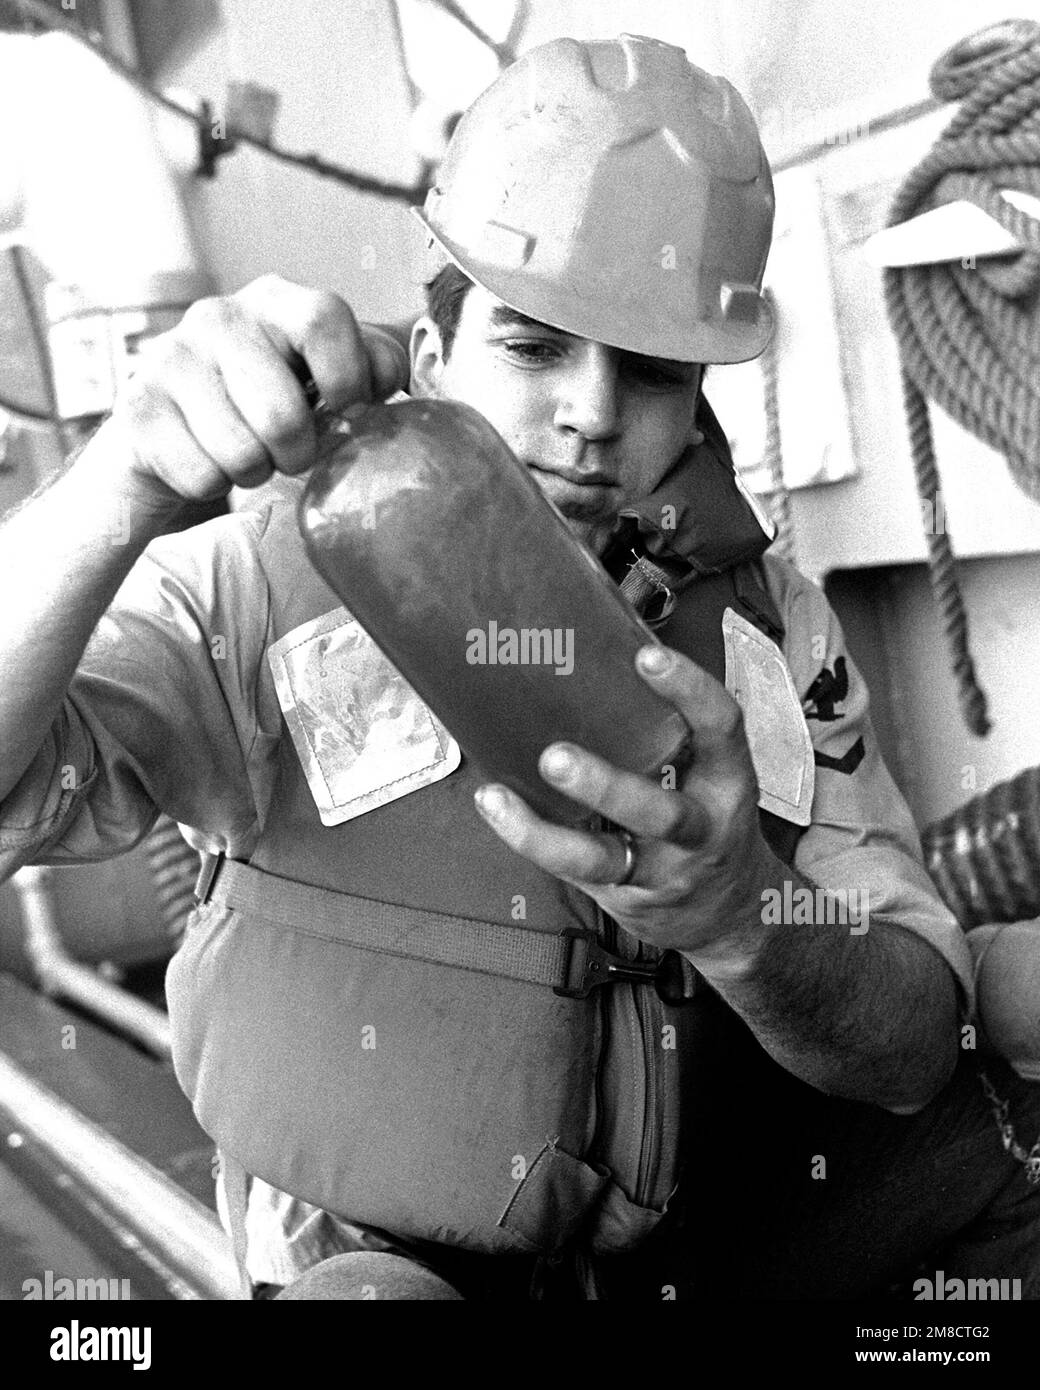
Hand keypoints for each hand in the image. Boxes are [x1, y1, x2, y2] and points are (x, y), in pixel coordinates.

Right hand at [103, 274, 409, 519]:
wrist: (166, 439)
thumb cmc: (261, 406)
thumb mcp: (320, 378)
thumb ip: (368, 366)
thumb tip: (392, 377)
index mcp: (274, 300)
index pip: (326, 318)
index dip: (348, 378)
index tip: (346, 411)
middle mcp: (216, 316)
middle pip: (284, 411)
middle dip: (299, 452)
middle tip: (292, 454)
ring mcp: (169, 359)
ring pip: (243, 453)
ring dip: (255, 472)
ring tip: (247, 455)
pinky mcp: (137, 409)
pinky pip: (203, 476)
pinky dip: (213, 485)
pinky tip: (206, 461)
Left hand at [473, 643, 782, 960]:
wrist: (734, 915)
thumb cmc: (709, 824)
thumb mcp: (711, 774)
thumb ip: (671, 731)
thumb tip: (606, 653)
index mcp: (726, 781)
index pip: (722, 729)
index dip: (690, 691)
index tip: (649, 657)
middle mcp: (700, 830)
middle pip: (660, 813)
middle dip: (605, 786)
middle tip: (555, 755)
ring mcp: (661, 870)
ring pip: (604, 857)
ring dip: (547, 832)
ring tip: (502, 797)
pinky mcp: (624, 893)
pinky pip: (574, 870)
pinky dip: (531, 839)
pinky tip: (498, 809)